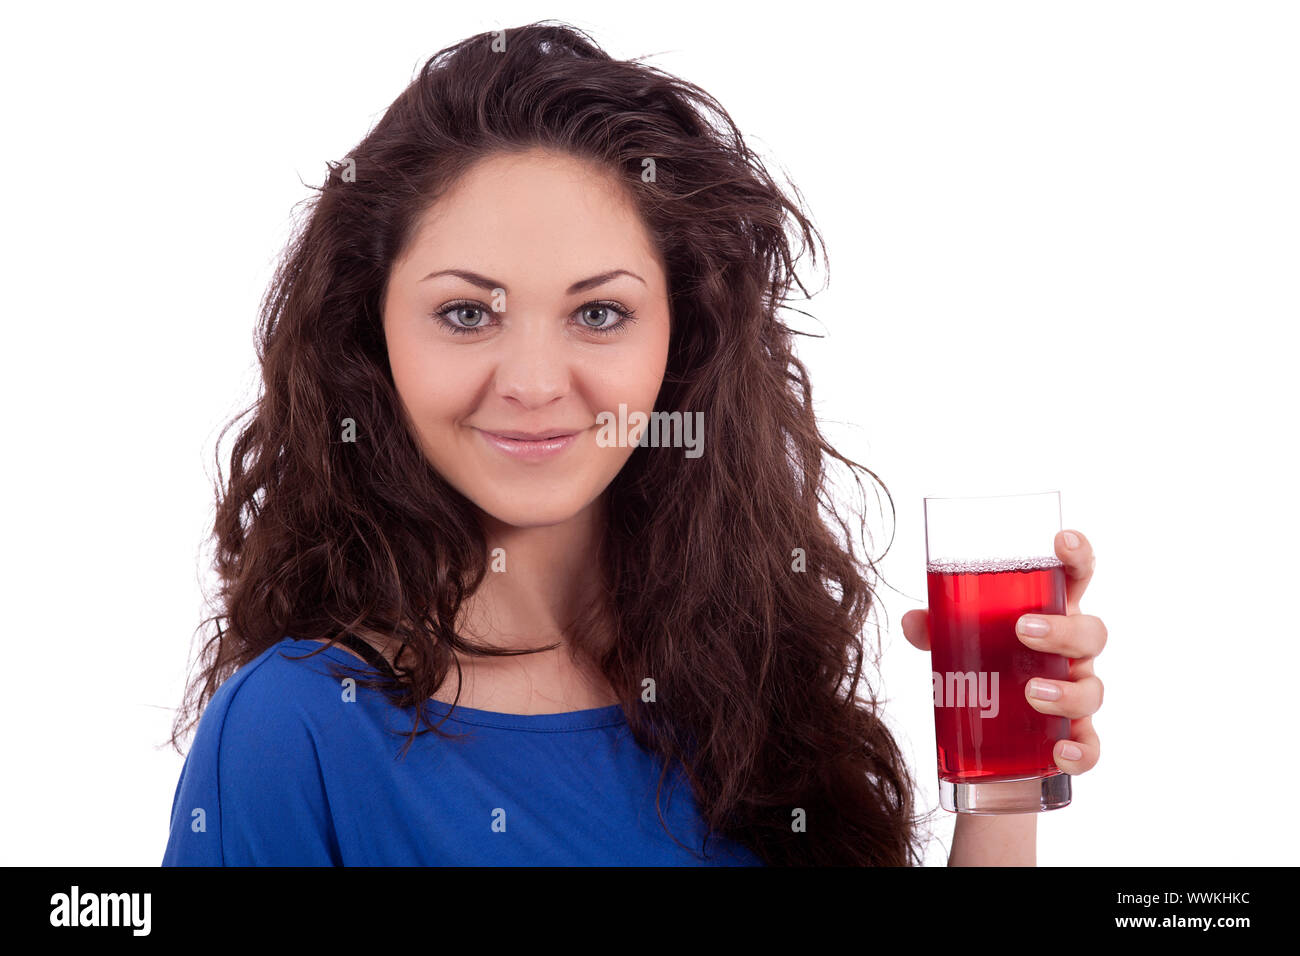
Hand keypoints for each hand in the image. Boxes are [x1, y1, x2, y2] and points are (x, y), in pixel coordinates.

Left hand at [901, 529, 1104, 773]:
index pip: (1076, 577)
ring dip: (1066, 692)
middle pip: (1092, 633)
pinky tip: (1060, 754)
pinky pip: (1092, 745)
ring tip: (1031, 694)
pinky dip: (1082, 752)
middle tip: (1022, 630)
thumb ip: (937, 626)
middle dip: (1063, 630)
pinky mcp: (1076, 734)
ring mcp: (1078, 691)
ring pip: (1094, 689)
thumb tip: (912, 622)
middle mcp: (1073, 651)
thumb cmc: (988, 661)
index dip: (1078, 555)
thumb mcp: (959, 639)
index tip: (1062, 539)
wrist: (994, 725)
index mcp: (1051, 614)